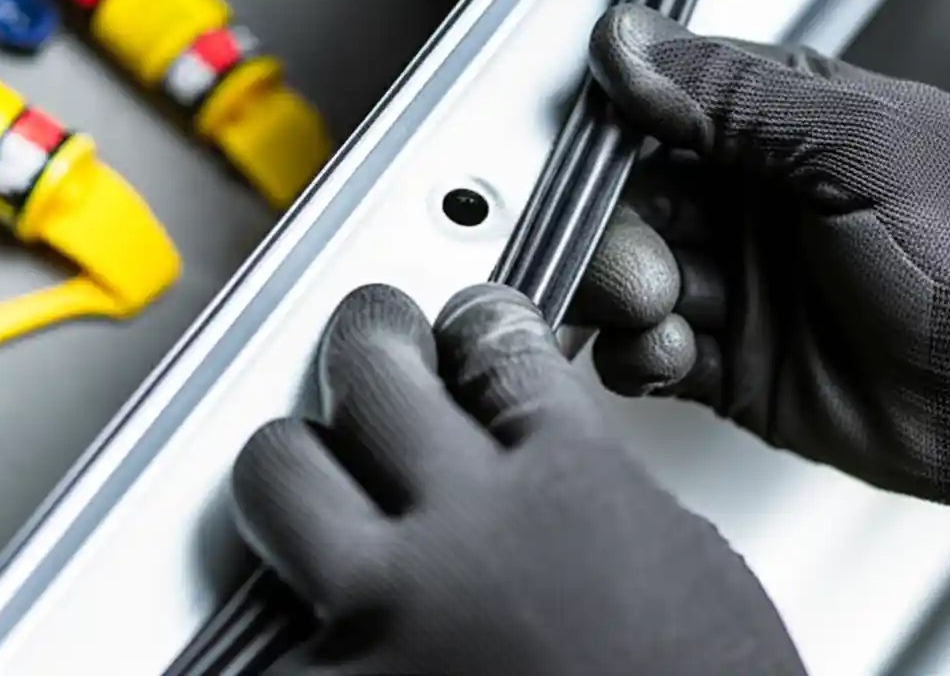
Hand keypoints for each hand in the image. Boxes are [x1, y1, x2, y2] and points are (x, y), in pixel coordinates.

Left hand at [231, 284, 803, 674]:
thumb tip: (522, 456)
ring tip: (314, 476)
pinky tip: (329, 613)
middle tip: (371, 352)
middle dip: (369, 350)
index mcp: (572, 486)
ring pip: (278, 478)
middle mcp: (466, 537)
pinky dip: (293, 614)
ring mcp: (386, 622)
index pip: (492, 345)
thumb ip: (587, 487)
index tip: (459, 326)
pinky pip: (267, 626)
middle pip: (368, 376)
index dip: (472, 323)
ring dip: (301, 470)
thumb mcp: (682, 561)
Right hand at [572, 4, 949, 535]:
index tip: (596, 163)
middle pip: (635, 203)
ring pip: (632, 282)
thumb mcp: (857, 143)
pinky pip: (652, 357)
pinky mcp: (741, 372)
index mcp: (787, 131)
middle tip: (642, 264)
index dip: (617, 135)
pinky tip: (666, 353)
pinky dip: (639, 356)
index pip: (664, 112)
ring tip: (658, 308)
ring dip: (622, 296)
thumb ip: (735, 97)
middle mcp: (759, 209)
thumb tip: (628, 46)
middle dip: (616, 231)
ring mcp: (748, 292)